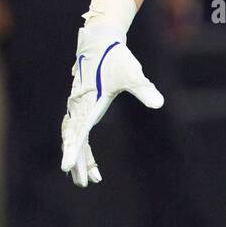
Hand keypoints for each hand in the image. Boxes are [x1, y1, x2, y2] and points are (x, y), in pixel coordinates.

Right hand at [60, 20, 163, 186]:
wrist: (100, 43)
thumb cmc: (116, 59)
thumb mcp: (132, 74)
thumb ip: (144, 90)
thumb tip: (159, 104)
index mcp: (89, 103)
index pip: (78, 131)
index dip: (72, 150)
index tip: (66, 165)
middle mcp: (79, 107)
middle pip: (74, 139)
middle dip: (77, 162)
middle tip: (84, 183)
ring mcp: (78, 107)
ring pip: (74, 138)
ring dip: (80, 158)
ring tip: (87, 180)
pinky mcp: (81, 107)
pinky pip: (77, 132)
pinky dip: (81, 147)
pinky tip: (88, 162)